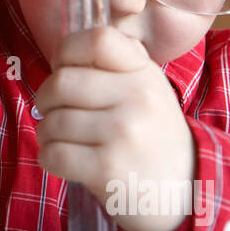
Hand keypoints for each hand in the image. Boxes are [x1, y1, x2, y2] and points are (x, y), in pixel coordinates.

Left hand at [34, 27, 197, 230]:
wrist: (185, 190)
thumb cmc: (153, 136)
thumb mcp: (148, 90)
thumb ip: (117, 65)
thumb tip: (67, 48)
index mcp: (144, 73)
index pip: (97, 40)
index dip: (67, 51)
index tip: (63, 68)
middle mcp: (137, 98)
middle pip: (62, 82)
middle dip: (45, 99)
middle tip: (52, 111)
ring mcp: (123, 133)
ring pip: (53, 121)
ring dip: (46, 133)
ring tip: (59, 139)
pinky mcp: (108, 168)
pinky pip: (55, 154)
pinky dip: (48, 158)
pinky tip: (61, 161)